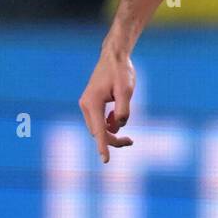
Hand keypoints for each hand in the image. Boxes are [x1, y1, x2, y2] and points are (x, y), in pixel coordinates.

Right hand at [78, 45, 135, 162]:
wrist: (113, 56)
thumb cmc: (121, 72)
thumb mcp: (127, 91)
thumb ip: (123, 111)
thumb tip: (118, 126)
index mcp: (92, 103)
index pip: (99, 131)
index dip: (103, 147)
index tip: (105, 161)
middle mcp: (86, 105)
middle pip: (98, 132)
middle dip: (113, 140)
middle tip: (131, 142)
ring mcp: (87, 105)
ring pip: (98, 128)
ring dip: (112, 133)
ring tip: (128, 136)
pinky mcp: (91, 103)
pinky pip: (99, 122)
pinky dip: (109, 124)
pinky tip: (117, 116)